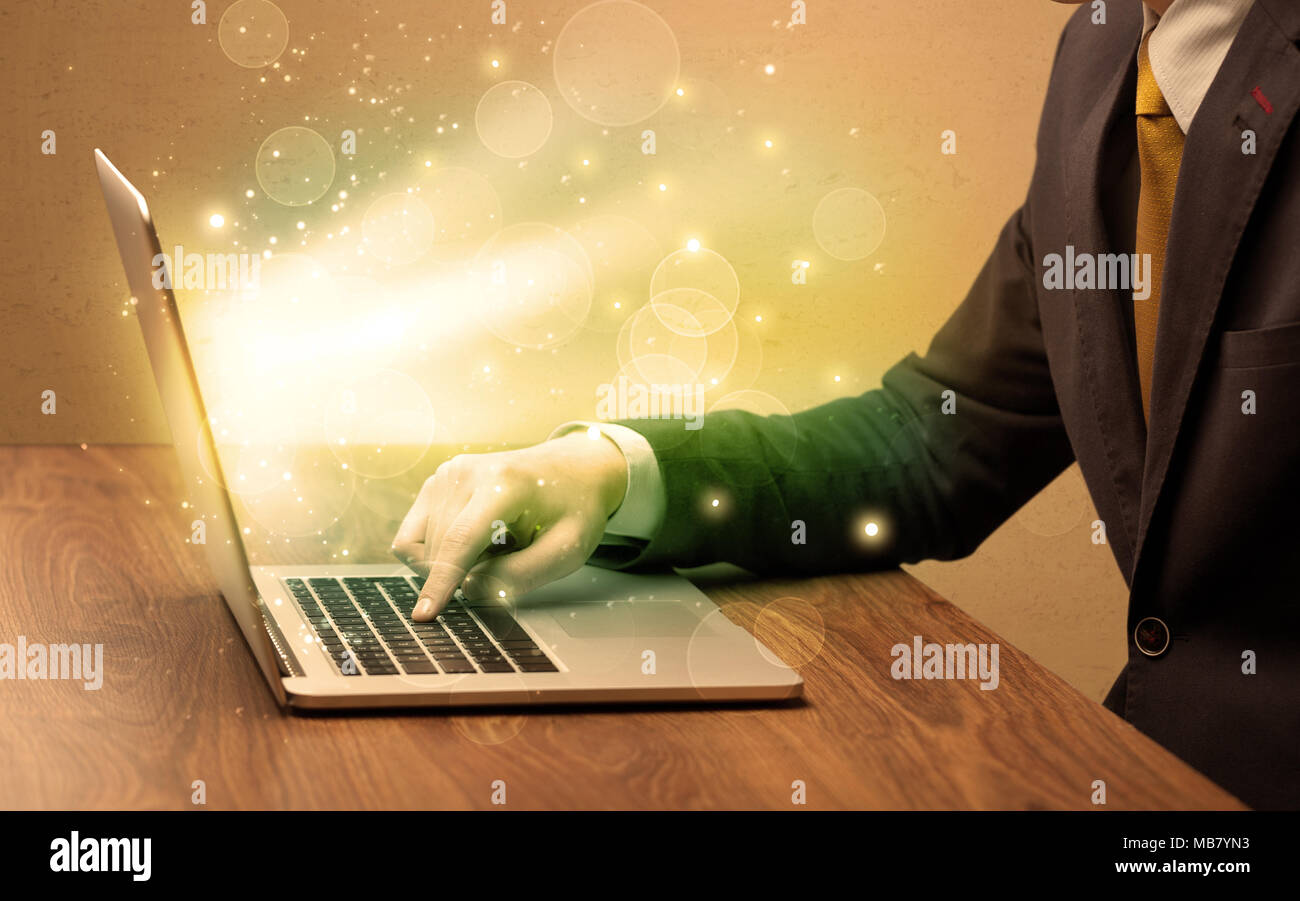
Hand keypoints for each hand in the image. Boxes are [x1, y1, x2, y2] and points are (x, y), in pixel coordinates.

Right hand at [391, 430, 628, 619]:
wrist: (573, 469)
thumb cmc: (574, 508)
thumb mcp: (566, 549)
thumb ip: (520, 575)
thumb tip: (469, 590)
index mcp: (503, 484)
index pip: (460, 540)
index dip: (441, 582)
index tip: (424, 615)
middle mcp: (466, 473)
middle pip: (439, 549)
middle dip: (463, 573)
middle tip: (509, 557)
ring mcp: (446, 475)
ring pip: (420, 546)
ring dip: (452, 562)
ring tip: (496, 543)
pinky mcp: (436, 482)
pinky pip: (414, 535)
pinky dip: (439, 550)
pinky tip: (475, 541)